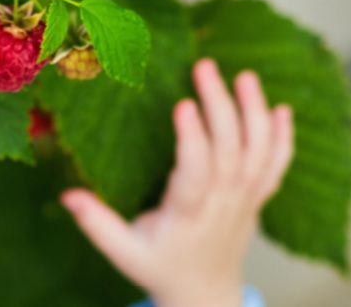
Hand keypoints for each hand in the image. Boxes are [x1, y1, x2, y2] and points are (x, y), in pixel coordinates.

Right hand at [61, 58, 293, 306]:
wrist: (205, 295)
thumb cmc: (160, 266)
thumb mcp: (123, 251)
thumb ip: (96, 223)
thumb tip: (66, 194)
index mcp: (188, 215)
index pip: (195, 173)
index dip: (193, 139)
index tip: (183, 103)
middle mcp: (222, 204)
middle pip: (229, 151)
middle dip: (220, 106)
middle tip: (204, 66)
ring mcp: (245, 200)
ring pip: (258, 153)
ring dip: (255, 113)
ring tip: (245, 75)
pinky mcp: (257, 199)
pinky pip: (277, 166)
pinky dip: (284, 138)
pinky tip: (284, 109)